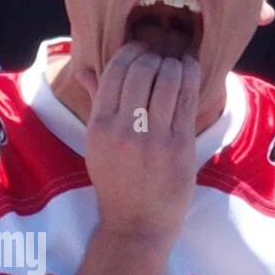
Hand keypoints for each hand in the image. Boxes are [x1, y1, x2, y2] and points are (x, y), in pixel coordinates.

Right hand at [79, 44, 198, 241]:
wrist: (136, 224)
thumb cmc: (116, 182)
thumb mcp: (96, 144)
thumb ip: (95, 103)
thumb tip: (84, 69)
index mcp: (99, 126)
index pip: (114, 71)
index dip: (131, 52)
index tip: (141, 50)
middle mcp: (123, 129)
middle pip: (141, 70)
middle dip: (154, 56)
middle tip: (161, 56)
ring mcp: (153, 137)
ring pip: (166, 78)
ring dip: (174, 63)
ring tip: (176, 63)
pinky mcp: (179, 144)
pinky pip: (186, 97)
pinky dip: (190, 75)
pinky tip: (190, 69)